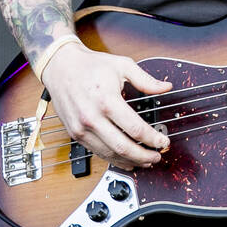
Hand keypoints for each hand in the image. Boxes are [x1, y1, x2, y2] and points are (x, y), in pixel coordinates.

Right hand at [40, 41, 171, 169]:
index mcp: (107, 100)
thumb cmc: (90, 65)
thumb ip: (146, 80)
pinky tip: (126, 160)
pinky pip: (97, 152)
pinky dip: (114, 160)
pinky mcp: (75, 134)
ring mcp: (81, 128)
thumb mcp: (122, 66)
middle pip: (123, 147)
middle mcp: (92, 117)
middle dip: (144, 156)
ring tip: (145, 161)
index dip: (153, 139)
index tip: (163, 142)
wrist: (60, 67)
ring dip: (130, 161)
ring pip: (109, 154)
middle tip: (157, 156)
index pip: (135, 128)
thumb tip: (166, 87)